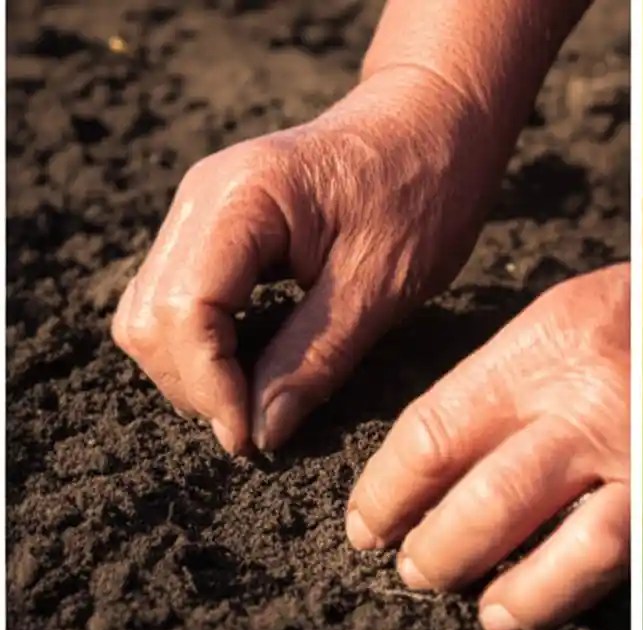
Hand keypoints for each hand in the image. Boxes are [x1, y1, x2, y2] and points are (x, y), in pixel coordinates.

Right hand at [112, 65, 505, 453]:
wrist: (438, 121)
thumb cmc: (424, 191)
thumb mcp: (379, 288)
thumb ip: (312, 359)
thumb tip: (260, 432)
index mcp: (241, 202)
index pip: (183, 314)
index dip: (210, 388)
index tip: (253, 439)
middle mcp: (203, 199)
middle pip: (150, 318)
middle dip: (196, 385)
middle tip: (259, 429)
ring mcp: (204, 209)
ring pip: (153, 312)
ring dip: (194, 369)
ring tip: (258, 403)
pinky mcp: (219, 225)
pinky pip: (181, 296)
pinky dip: (207, 342)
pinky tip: (257, 366)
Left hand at [345, 265, 628, 629]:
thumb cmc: (632, 314)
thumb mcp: (559, 319)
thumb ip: (502, 381)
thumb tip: (434, 462)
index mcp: (540, 346)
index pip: (435, 431)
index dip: (387, 490)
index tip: (366, 522)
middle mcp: (582, 400)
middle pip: (477, 494)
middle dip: (430, 546)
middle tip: (409, 567)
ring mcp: (628, 450)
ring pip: (537, 537)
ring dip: (483, 580)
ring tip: (458, 597)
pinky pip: (598, 557)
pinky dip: (548, 592)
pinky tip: (518, 609)